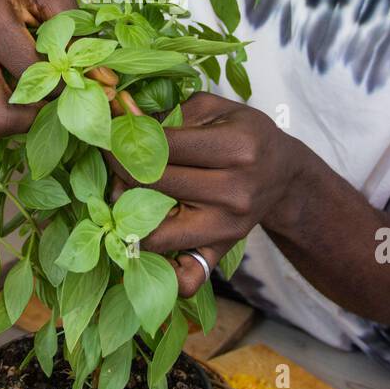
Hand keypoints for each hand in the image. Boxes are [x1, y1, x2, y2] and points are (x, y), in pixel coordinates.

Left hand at [107, 92, 308, 297]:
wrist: (283, 174)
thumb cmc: (245, 135)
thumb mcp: (216, 110)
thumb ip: (169, 113)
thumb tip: (122, 117)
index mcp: (237, 147)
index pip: (163, 147)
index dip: (126, 140)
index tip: (106, 135)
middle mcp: (235, 190)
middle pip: (155, 185)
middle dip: (121, 171)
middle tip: (110, 161)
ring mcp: (228, 226)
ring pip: (156, 231)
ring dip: (128, 215)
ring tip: (123, 195)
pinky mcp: (223, 250)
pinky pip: (185, 277)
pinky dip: (158, 269)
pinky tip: (145, 242)